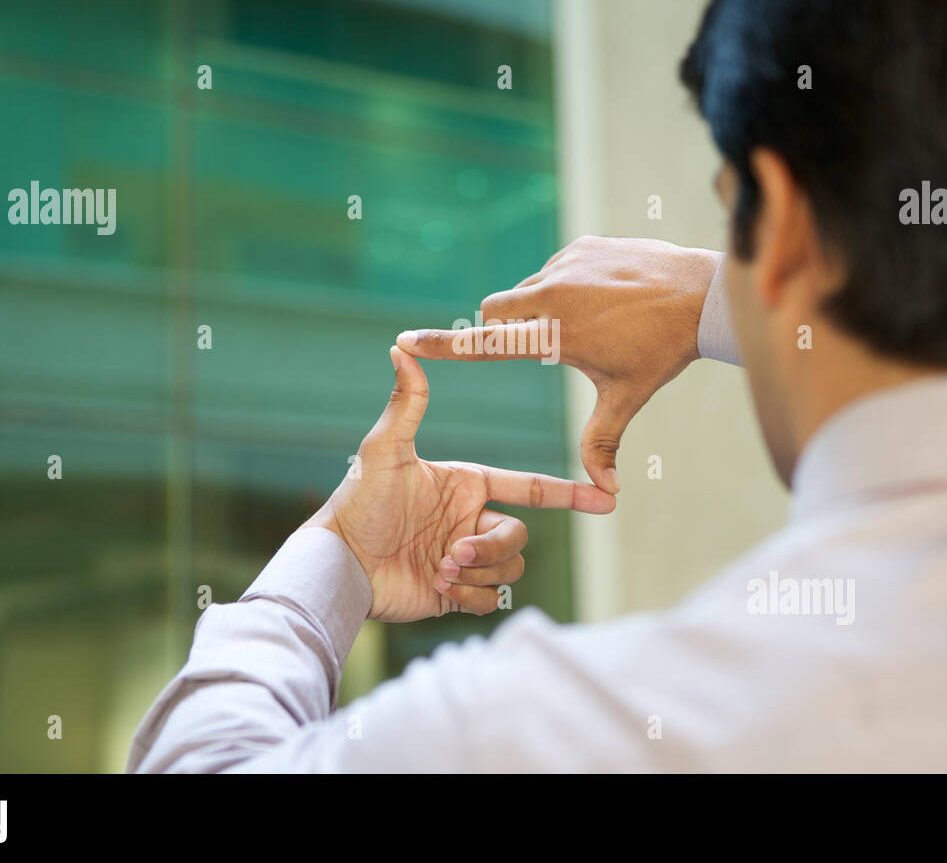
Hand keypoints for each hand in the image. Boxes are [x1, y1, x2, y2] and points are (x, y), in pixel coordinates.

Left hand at [303, 347, 616, 621]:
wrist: (340, 564)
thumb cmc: (358, 501)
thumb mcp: (385, 449)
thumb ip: (406, 402)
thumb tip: (401, 346)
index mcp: (468, 485)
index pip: (530, 487)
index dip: (568, 494)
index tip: (606, 499)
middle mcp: (471, 519)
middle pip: (520, 535)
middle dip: (491, 546)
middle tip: (451, 552)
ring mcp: (465, 557)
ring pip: (508, 569)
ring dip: (478, 572)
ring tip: (439, 569)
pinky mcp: (455, 592)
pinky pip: (488, 599)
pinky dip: (467, 597)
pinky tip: (437, 589)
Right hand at [395, 236, 720, 494]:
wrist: (700, 292)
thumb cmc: (661, 350)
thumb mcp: (626, 397)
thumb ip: (603, 442)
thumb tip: (606, 494)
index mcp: (552, 332)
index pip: (484, 342)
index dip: (441, 345)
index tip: (404, 340)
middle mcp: (550, 292)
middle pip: (497, 312)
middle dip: (509, 330)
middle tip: (552, 348)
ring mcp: (565, 263)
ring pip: (527, 289)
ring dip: (541, 309)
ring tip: (593, 324)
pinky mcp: (582, 245)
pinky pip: (556, 268)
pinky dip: (567, 285)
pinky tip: (606, 299)